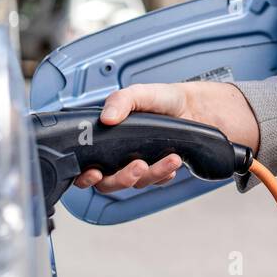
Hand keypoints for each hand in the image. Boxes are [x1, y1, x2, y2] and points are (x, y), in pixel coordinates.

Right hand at [73, 83, 187, 193]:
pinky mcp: (157, 170)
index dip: (84, 176)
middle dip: (122, 179)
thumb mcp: (138, 93)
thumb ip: (120, 101)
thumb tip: (106, 118)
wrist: (192, 105)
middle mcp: (118, 156)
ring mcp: (138, 165)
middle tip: (138, 166)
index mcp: (106, 138)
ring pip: (136, 183)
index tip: (94, 173)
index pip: (85, 165)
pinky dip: (165, 174)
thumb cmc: (161, 98)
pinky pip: (157, 181)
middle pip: (108, 183)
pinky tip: (172, 161)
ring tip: (169, 158)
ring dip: (152, 173)